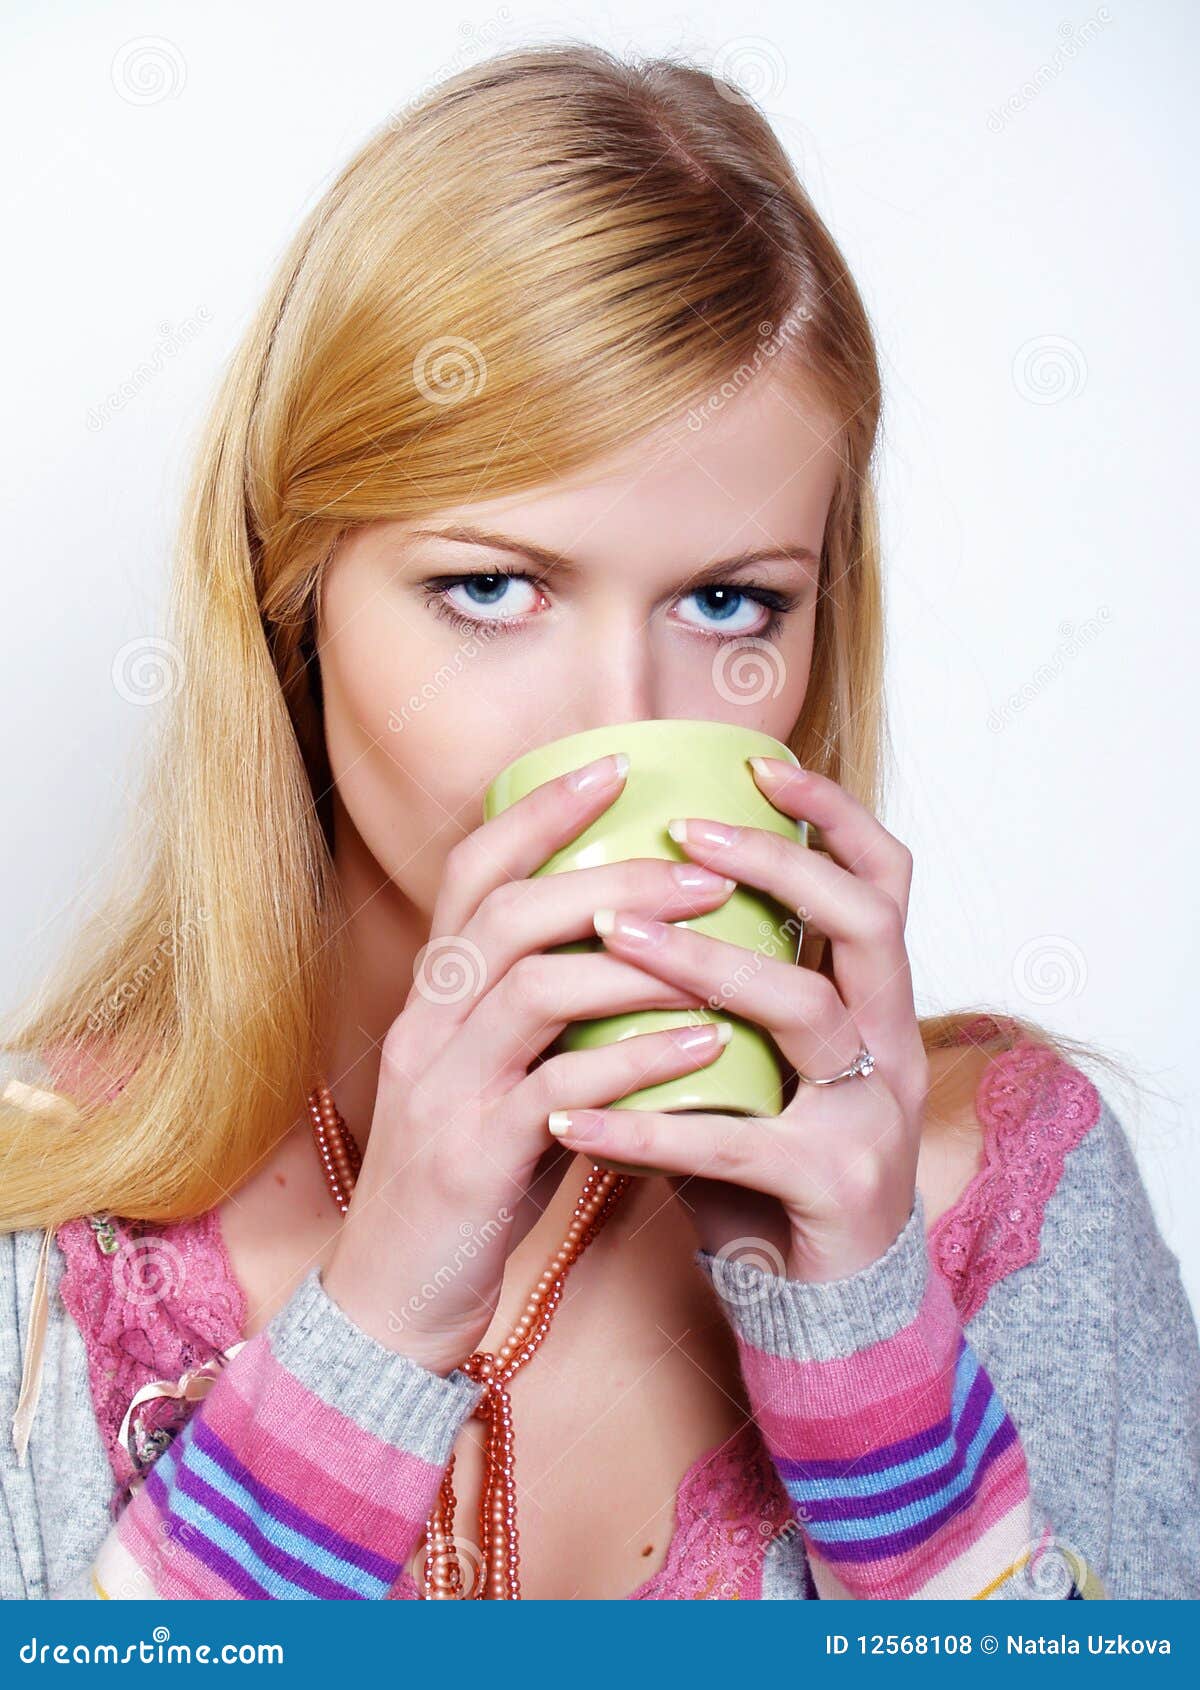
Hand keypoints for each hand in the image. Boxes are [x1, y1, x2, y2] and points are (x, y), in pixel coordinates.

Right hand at [322, 749, 742, 1374]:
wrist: (398, 1293)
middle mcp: (427, 1023)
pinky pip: (564, 1089)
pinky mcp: (473, 1156)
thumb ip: (551, 1011)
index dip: (543, 809)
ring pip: (535, 986)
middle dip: (616, 878)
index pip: (476, 868)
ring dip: (640, 963)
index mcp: (434, 992)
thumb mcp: (499, 1072)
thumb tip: (650, 948)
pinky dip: (640, 1062)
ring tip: (725, 954)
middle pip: (514, 911)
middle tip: (709, 871)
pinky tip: (708, 1050)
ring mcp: (443, 1087)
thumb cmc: (469, 1172)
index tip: (621, 765)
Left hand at [542, 757, 931, 1283]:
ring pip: (802, 1010)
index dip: (835, 816)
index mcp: (876, 1005)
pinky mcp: (835, 1186)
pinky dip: (646, 1125)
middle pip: (862, 921)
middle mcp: (892, 1045)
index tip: (758, 765)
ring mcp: (872, 1115)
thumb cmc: (771, 1167)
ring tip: (609, 938)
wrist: (825, 1306)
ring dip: (702, 965)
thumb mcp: (756, 1067)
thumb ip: (718, 997)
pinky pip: (735, 1140)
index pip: (885, 882)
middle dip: (773, 867)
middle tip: (679, 838)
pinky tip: (571, 1119)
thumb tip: (615, 906)